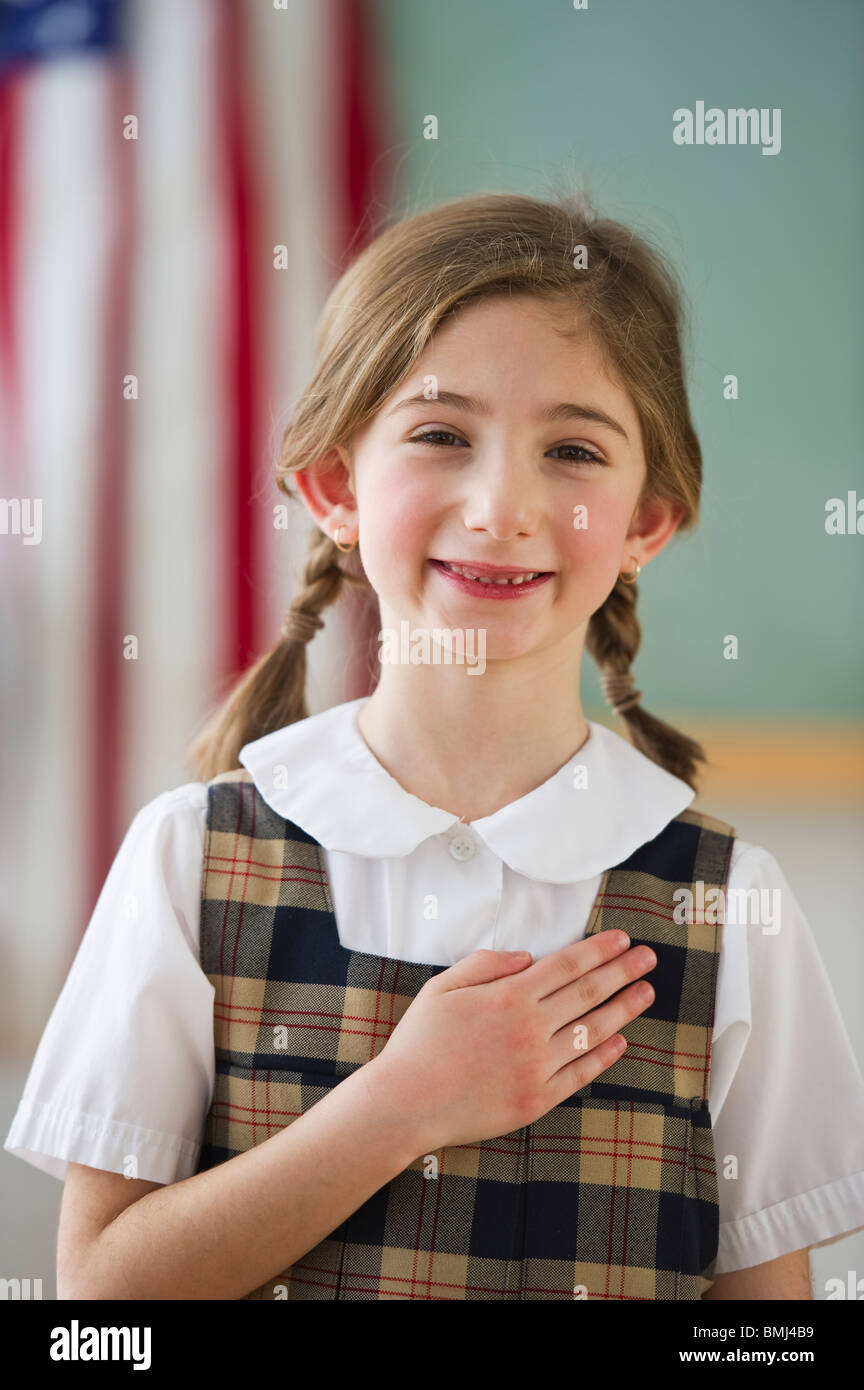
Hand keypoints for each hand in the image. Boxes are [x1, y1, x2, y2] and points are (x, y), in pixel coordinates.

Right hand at [363, 932, 655, 1152]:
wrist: (406, 1103)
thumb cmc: (419, 1043)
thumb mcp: (442, 988)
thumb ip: (486, 965)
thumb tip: (527, 957)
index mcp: (509, 996)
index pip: (566, 965)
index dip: (598, 950)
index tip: (622, 940)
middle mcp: (530, 1029)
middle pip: (588, 993)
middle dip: (623, 972)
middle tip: (649, 958)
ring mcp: (537, 1066)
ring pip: (592, 1031)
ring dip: (623, 1009)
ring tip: (646, 993)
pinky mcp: (537, 1099)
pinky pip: (580, 1073)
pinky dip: (603, 1055)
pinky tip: (620, 1041)